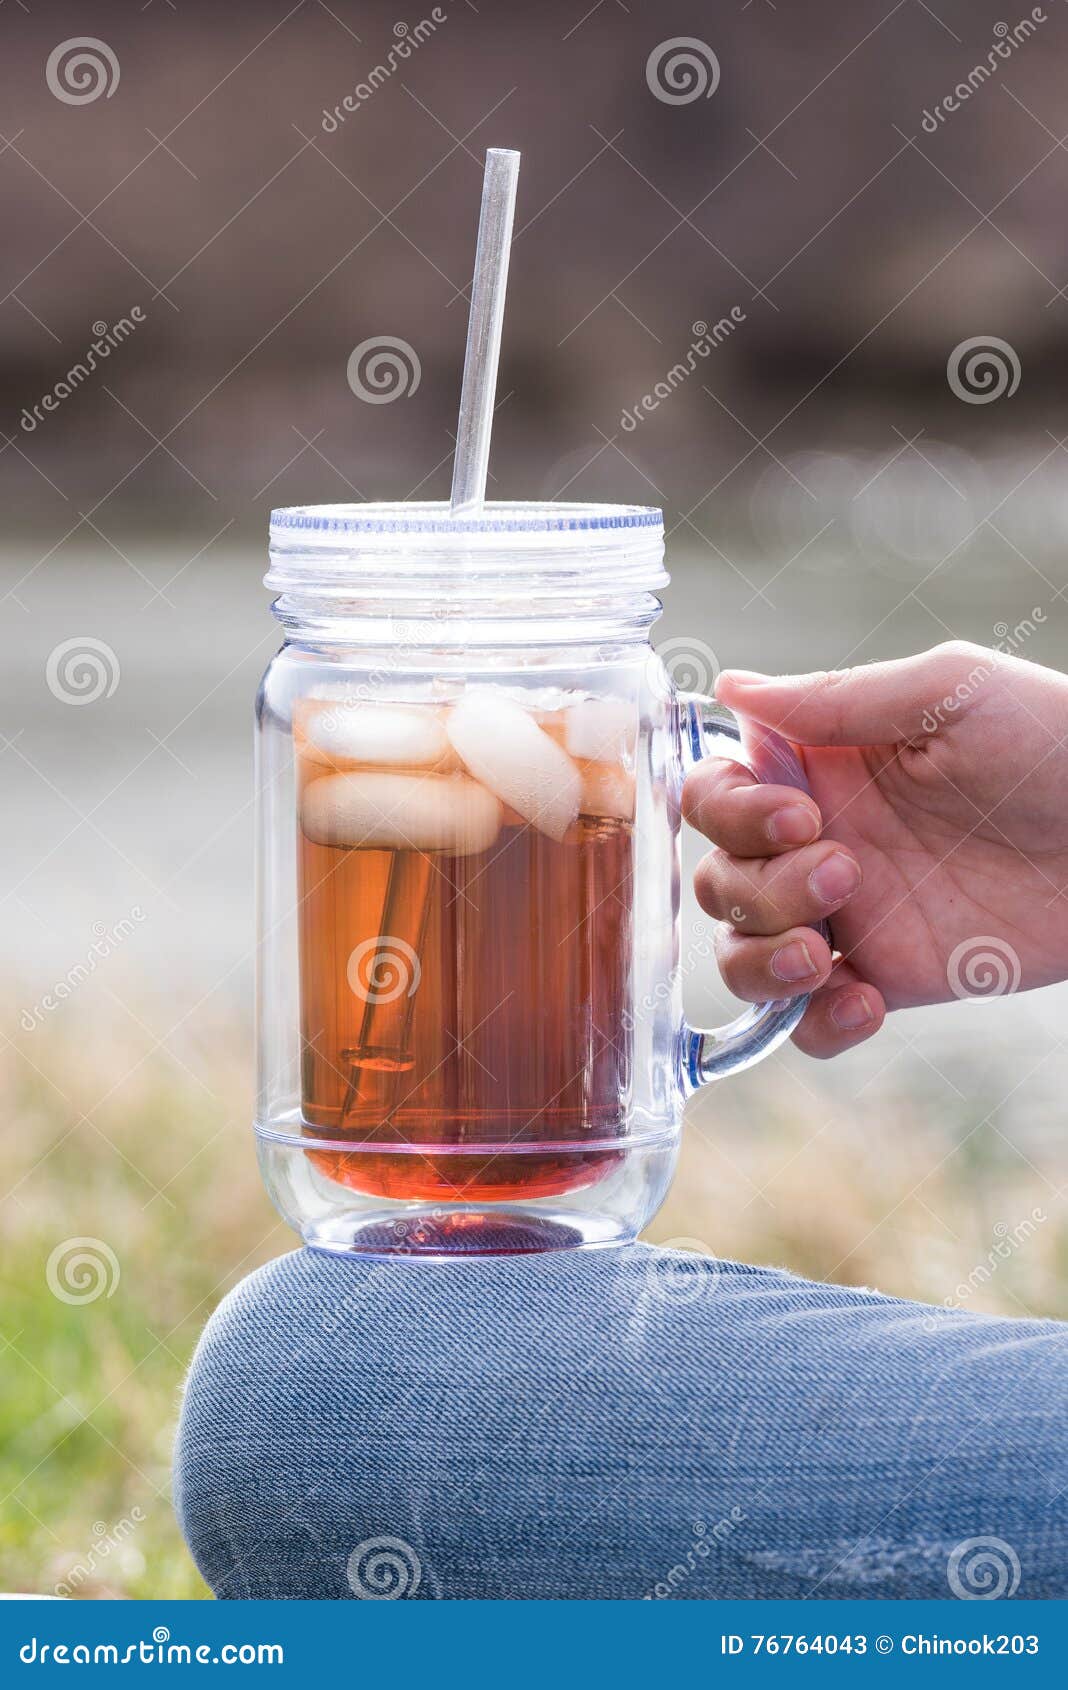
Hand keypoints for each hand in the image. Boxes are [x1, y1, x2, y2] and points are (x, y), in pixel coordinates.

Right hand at [683, 641, 1067, 1057]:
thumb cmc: (1057, 742)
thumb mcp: (951, 693)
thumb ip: (836, 699)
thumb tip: (729, 686)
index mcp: (821, 766)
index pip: (714, 791)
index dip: (731, 812)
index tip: (800, 816)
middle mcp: (819, 840)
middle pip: (717, 879)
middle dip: (758, 888)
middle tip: (845, 872)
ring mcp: (850, 915)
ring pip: (742, 954)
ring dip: (762, 961)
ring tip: (826, 958)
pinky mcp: (889, 978)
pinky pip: (810, 1021)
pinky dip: (816, 1023)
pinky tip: (867, 1004)